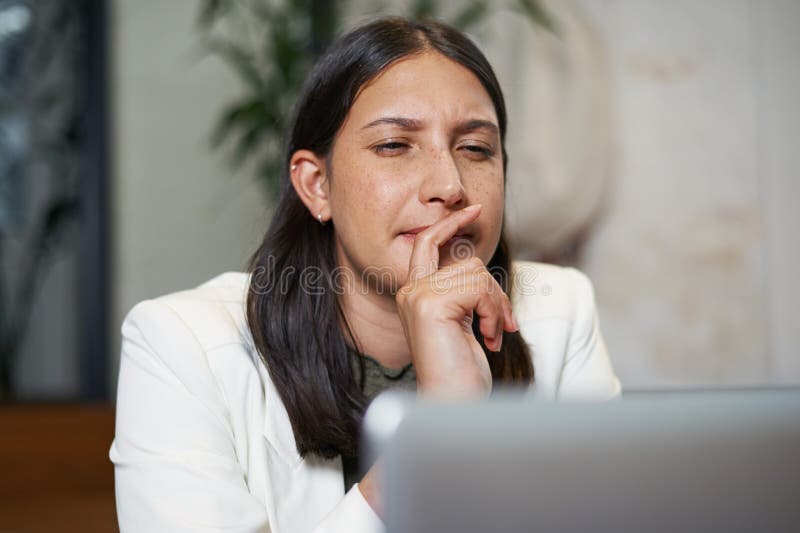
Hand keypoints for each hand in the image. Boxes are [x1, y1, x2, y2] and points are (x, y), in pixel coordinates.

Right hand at [395, 204, 518, 396]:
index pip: (428, 244)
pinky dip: (494, 312)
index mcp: (414, 294)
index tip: (476, 208)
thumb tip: (480, 265)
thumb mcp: (463, 322)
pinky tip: (488, 337)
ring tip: (492, 334)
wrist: (454, 405)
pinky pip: (479, 288)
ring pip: (477, 273)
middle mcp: (410, 292)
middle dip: (495, 292)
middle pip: (468, 262)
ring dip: (496, 306)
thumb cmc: (461, 371)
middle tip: (503, 324)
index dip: (450, 224)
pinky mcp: (429, 304)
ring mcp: (416, 296)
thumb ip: (464, 293)